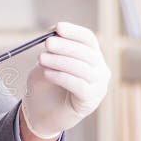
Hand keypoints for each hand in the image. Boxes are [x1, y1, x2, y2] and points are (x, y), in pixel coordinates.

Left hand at [21, 22, 110, 139]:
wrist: (41, 113)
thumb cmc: (45, 85)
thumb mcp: (45, 63)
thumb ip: (51, 51)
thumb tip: (53, 34)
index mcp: (91, 56)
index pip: (88, 39)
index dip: (74, 32)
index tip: (57, 27)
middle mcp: (100, 70)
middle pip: (88, 53)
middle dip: (66, 46)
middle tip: (47, 43)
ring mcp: (98, 87)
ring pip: (84, 69)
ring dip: (61, 61)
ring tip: (41, 58)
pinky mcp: (90, 102)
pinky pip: (80, 86)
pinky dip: (62, 77)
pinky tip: (47, 74)